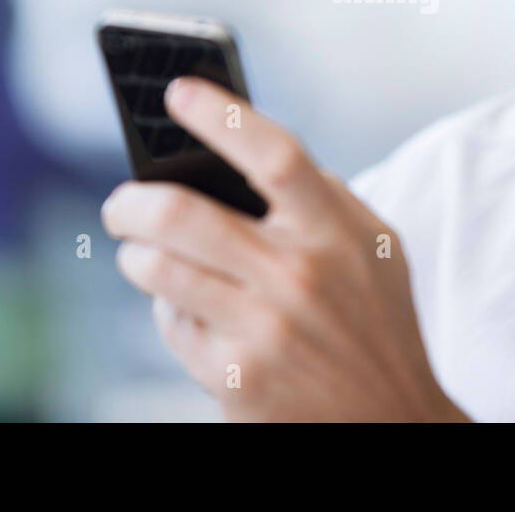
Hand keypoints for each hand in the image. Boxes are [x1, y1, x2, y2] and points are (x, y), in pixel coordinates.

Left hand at [100, 75, 468, 421]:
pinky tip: (187, 307)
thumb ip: (321, 197)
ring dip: (135, 254)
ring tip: (140, 251)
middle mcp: (297, 276)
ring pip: (157, 270)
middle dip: (131, 201)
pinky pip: (171, 324)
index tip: (179, 93)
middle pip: (182, 214)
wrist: (391, 420)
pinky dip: (168, 309)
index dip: (221, 117)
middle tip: (122, 203)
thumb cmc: (377, 322)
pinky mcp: (234, 377)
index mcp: (334, 232)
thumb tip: (242, 152)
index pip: (273, 155)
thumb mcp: (373, 246)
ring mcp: (262, 330)